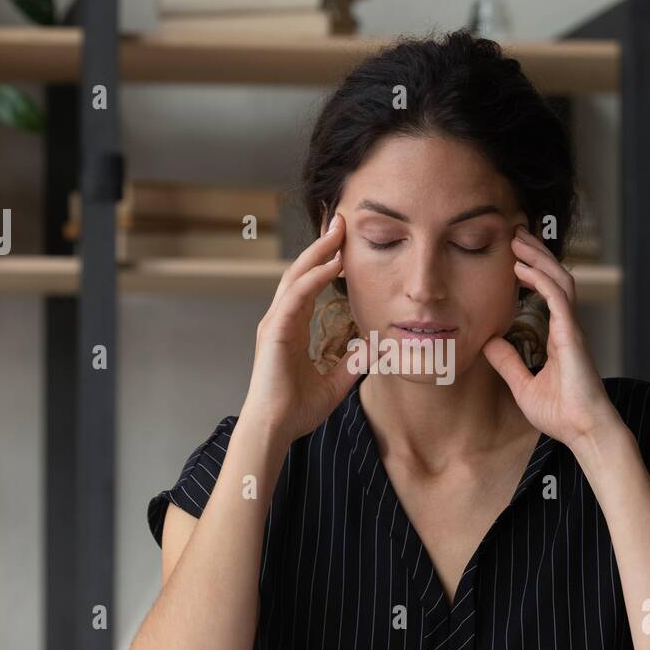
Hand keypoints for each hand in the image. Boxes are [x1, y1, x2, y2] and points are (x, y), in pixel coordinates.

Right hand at [242, 212, 357, 445]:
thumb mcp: (335, 382)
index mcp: (292, 327)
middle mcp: (281, 319)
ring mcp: (275, 322)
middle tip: (341, 221)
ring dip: (318, 251)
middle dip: (321, 245)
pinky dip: (314, 276)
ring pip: (297, 275)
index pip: (309, 284)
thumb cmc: (297, 410)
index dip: (325, 262)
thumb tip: (373, 348)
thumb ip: (352, 363)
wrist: (275, 428)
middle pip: (301, 270)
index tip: (345, 244)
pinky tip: (333, 263)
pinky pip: (296, 295)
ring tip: (339, 230)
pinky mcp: (275, 330)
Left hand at [480, 225, 620, 448]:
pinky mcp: (572, 336)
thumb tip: (489, 342)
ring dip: (538, 258)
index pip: (549, 292)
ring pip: (560, 280)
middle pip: (556, 278)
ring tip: (518, 241)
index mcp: (559, 336)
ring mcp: (572, 329)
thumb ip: (508, 362)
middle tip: (516, 233)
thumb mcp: (523, 385)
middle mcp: (568, 327)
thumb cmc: (561, 415)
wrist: (584, 431)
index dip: (534, 271)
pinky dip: (541, 279)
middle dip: (536, 254)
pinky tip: (523, 269)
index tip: (515, 256)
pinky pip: (559, 298)